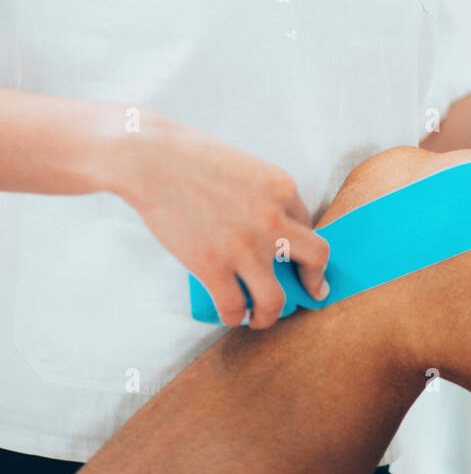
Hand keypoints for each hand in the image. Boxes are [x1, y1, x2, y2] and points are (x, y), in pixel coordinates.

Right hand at [108, 111, 330, 328]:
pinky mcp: (212, 267)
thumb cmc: (190, 156)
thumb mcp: (244, 166)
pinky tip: (230, 313)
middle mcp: (272, 219)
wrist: (151, 160)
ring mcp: (244, 246)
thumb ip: (261, 196)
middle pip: (316, 257)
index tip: (292, 255)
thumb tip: (267, 229)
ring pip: (276, 299)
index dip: (299, 242)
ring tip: (260, 316)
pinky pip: (234, 307)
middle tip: (309, 290)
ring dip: (271, 314)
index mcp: (282, 187)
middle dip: (315, 279)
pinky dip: (234, 316)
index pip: (307, 223)